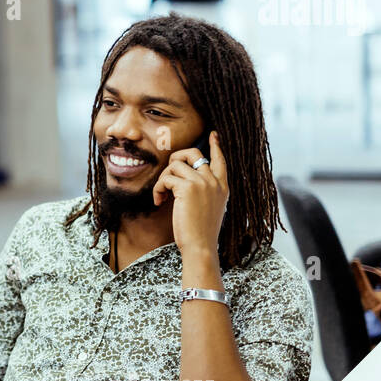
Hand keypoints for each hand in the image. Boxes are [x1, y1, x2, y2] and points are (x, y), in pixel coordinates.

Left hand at [152, 130, 228, 258]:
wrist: (201, 246)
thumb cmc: (202, 232)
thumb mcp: (211, 208)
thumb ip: (206, 191)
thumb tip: (187, 180)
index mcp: (222, 186)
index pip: (221, 159)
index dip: (216, 146)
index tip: (213, 134)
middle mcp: (214, 181)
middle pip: (193, 153)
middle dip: (176, 157)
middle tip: (168, 173)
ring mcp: (202, 182)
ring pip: (175, 164)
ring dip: (163, 179)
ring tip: (161, 195)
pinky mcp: (187, 188)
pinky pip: (166, 178)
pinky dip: (157, 189)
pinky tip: (159, 201)